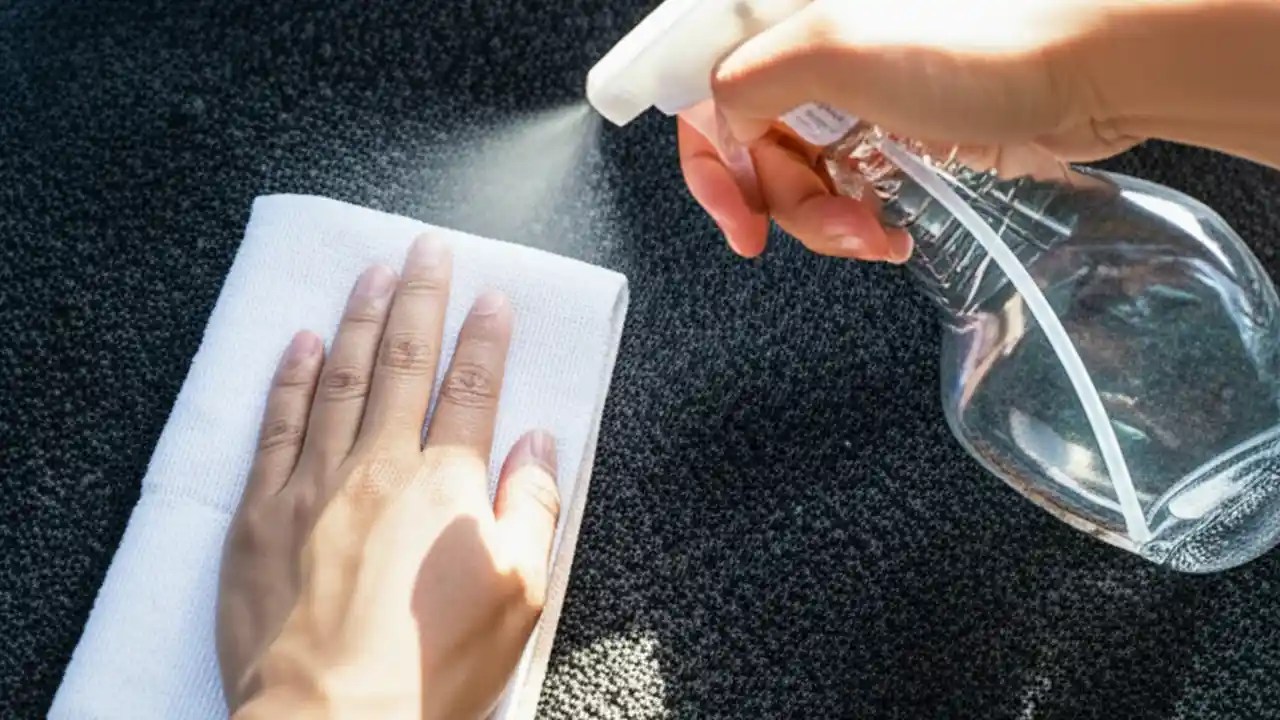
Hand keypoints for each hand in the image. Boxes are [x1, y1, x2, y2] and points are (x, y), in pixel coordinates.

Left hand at [216, 236, 561, 719]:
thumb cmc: (431, 672)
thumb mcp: (518, 598)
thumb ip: (531, 511)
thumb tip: (537, 448)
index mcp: (447, 485)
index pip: (471, 387)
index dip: (484, 336)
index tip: (492, 295)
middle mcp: (379, 466)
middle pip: (402, 361)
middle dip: (420, 297)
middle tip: (427, 248)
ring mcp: (312, 483)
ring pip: (337, 376)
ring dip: (357, 316)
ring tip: (372, 271)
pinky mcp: (259, 513)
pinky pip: (275, 425)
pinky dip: (287, 378)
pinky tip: (297, 341)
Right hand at [680, 0, 1153, 259]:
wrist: (1091, 70)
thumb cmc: (979, 46)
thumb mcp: (836, 49)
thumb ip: (748, 81)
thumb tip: (722, 121)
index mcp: (786, 22)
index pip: (702, 90)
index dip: (708, 160)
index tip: (737, 218)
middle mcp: (811, 56)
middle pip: (749, 147)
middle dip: (784, 203)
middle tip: (834, 225)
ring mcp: (854, 97)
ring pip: (798, 178)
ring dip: (826, 222)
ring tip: (875, 235)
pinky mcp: (893, 134)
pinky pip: (844, 190)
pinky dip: (857, 221)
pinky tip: (890, 231)